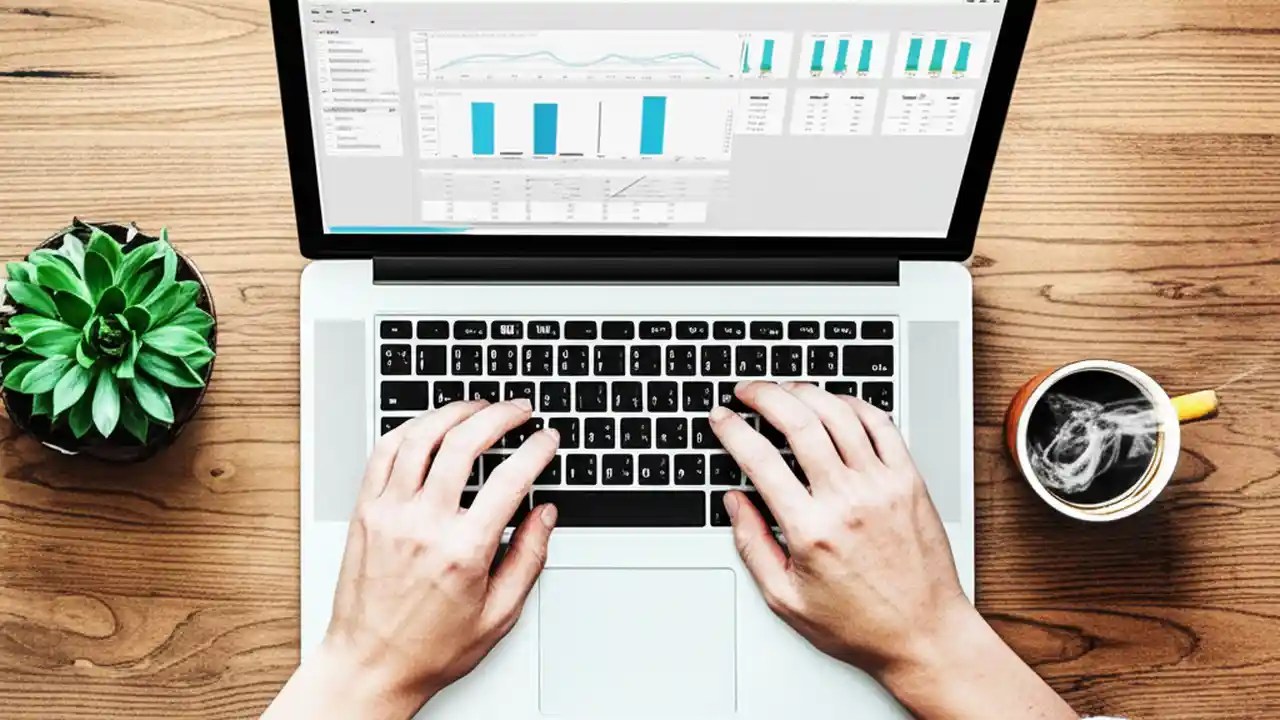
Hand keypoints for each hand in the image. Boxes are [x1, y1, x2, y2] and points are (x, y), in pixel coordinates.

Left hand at [266, 399, 557, 719]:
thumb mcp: (499, 614)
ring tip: (477, 407)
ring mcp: (389, 515)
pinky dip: (410, 428)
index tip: (547, 439)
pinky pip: (384, 453)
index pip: (510, 479)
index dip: (536, 449)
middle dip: (499, 416)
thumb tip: (546, 515)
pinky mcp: (365, 512)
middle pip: (464, 443)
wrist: (370, 665)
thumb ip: (529, 559)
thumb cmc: (429, 648)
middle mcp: (423, 526)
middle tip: (518, 410)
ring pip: (420, 438)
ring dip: (454, 412)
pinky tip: (430, 425)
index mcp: (463, 551)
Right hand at [711, 382, 1076, 719]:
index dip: (733, 430)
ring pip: (839, 414)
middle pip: (799, 421)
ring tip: (786, 391)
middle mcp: (847, 500)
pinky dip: (854, 404)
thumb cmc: (860, 624)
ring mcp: (882, 486)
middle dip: (765, 395)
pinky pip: (881, 425)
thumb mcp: (787, 598)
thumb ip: (752, 545)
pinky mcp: (909, 481)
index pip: (760, 459)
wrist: (925, 634)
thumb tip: (735, 502)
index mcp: (811, 529)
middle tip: (748, 391)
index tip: (722, 418)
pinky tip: (836, 404)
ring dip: (806, 392)